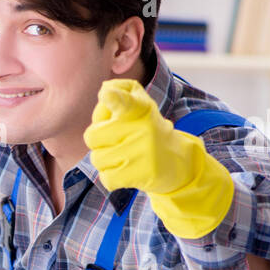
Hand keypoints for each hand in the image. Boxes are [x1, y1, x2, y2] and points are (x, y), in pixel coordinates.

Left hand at [83, 78, 234, 238]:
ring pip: (97, 159)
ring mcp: (143, 152)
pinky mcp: (142, 174)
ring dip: (104, 160)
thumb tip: (105, 90)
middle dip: (97, 141)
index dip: (115, 97)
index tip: (108, 94)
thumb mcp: (140, 103)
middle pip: (92, 136)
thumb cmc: (146, 129)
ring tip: (123, 156)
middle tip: (115, 140)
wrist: (177, 161)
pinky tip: (125, 170)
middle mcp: (143, 129)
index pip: (125, 102)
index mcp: (140, 108)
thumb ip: (119, 91)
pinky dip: (111, 177)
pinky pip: (107, 178)